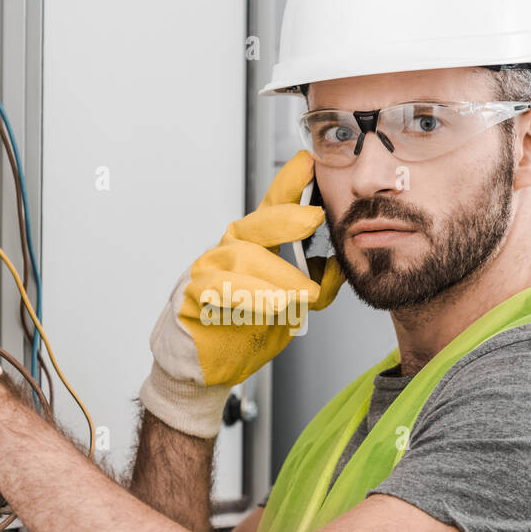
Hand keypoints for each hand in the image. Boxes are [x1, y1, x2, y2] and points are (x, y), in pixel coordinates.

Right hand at [139, 151, 345, 437]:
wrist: (204, 370)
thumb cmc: (241, 331)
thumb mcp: (290, 309)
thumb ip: (313, 287)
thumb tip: (338, 267)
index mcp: (252, 248)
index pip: (272, 209)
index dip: (288, 183)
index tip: (309, 161)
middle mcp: (228, 252)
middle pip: (255, 225)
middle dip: (285, 218)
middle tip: (314, 218)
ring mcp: (207, 272)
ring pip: (241, 258)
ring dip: (277, 275)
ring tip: (302, 294)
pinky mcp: (191, 296)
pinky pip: (219, 289)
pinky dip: (249, 296)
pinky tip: (272, 305)